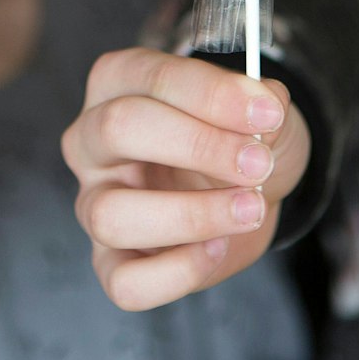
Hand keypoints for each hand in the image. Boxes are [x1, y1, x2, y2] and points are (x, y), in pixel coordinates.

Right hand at [61, 49, 309, 311]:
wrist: (250, 187)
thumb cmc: (238, 138)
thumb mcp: (260, 110)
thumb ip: (260, 105)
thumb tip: (264, 109)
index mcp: (118, 82)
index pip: (152, 78)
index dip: (213, 96)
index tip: (268, 114)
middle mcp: (91, 139)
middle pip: (118, 129)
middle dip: (199, 146)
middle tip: (257, 163)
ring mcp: (93, 202)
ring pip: (110, 213)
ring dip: (191, 215)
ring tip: (248, 208)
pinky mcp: (109, 260)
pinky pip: (125, 281)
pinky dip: (179, 271)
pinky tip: (218, 248)